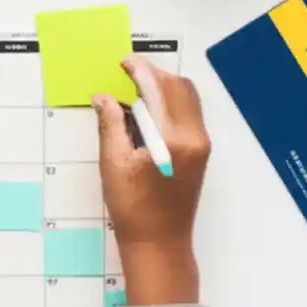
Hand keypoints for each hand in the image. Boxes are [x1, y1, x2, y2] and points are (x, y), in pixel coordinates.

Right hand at [93, 56, 211, 306]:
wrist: (159, 243)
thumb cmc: (133, 209)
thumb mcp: (113, 164)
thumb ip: (110, 125)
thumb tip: (104, 97)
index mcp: (173, 140)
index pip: (159, 90)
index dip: (140, 71)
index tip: (124, 63)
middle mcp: (195, 138)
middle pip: (180, 88)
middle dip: (154, 75)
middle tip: (128, 74)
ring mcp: (201, 145)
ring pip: (188, 99)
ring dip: (164, 87)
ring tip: (136, 90)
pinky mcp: (201, 152)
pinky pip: (189, 114)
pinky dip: (170, 103)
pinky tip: (148, 111)